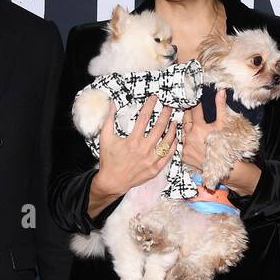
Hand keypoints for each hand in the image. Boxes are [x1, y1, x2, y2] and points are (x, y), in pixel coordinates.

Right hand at [87, 96, 177, 217]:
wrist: (112, 182)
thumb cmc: (109, 160)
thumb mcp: (105, 138)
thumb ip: (109, 119)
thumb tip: (112, 103)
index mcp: (132, 141)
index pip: (144, 118)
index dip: (150, 105)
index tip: (154, 98)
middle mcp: (144, 150)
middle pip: (159, 127)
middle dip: (165, 114)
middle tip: (169, 107)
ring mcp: (151, 160)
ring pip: (167, 142)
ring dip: (172, 130)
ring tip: (174, 121)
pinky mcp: (155, 169)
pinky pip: (167, 156)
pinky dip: (172, 146)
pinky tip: (174, 139)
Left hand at [182, 91, 260, 196]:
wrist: (225, 167)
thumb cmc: (226, 145)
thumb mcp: (224, 124)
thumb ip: (220, 107)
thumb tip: (220, 91)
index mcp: (198, 127)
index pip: (194, 110)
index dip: (195, 105)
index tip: (195, 101)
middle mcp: (189, 137)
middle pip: (185, 120)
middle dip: (188, 113)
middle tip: (189, 109)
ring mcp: (186, 147)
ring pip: (182, 132)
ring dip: (186, 127)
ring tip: (190, 124)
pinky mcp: (184, 156)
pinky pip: (182, 145)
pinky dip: (185, 140)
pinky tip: (190, 139)